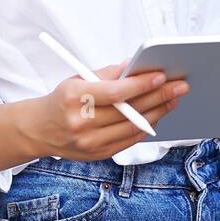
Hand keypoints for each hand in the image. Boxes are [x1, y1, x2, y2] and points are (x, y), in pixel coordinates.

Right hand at [23, 61, 189, 161]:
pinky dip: (145, 126)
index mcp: (74, 98)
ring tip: (173, 99)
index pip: (115, 92)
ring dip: (158, 112)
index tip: (161, 75)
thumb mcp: (78, 78)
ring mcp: (90, 142)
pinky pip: (129, 140)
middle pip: (129, 111)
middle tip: (179, 86)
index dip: (141, 84)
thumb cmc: (62, 99)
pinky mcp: (98, 155)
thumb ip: (108, 73)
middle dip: (158, 96)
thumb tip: (135, 65)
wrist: (39, 130)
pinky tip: (157, 114)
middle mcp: (81, 123)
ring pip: (133, 127)